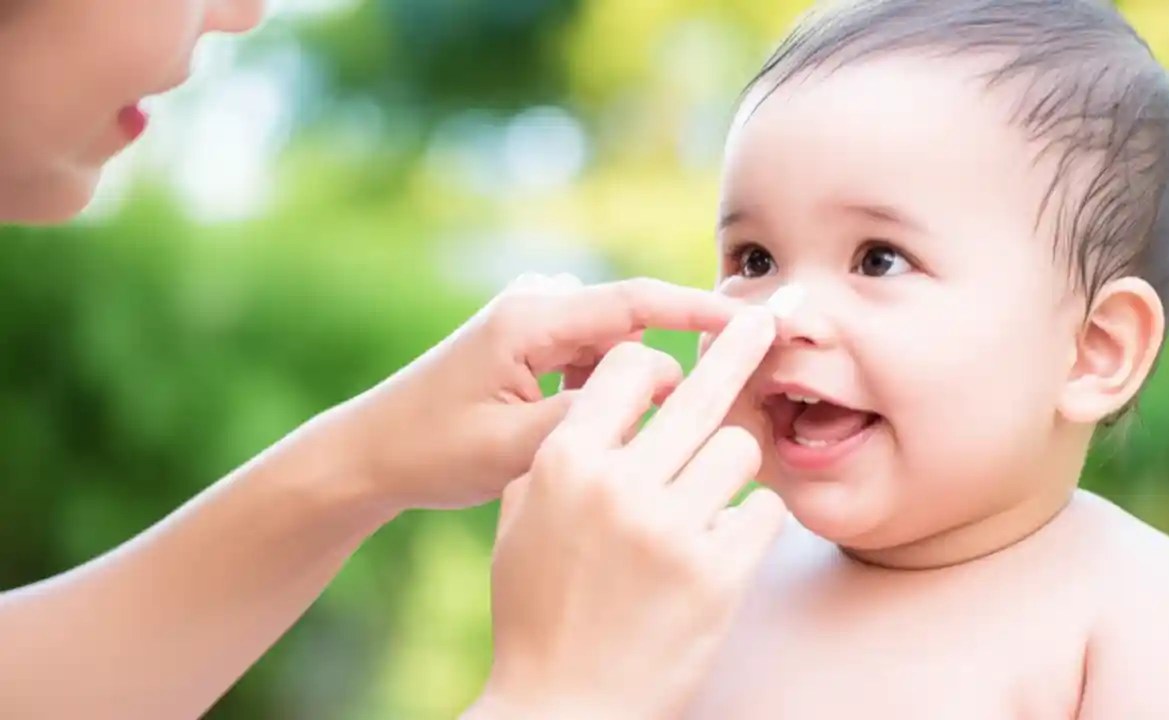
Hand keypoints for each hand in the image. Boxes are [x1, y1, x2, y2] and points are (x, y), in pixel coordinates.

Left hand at [313, 274, 744, 510]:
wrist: (371, 453)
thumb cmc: (433, 450)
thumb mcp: (516, 447)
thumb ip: (595, 417)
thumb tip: (667, 391)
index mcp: (531, 319)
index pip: (636, 302)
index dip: (700, 311)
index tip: (754, 322)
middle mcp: (536, 307)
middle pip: (630, 325)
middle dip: (670, 364)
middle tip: (705, 412)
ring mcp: (531, 323)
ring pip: (613, 349)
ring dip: (631, 387)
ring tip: (637, 438)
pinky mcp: (529, 346)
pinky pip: (590, 361)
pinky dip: (607, 392)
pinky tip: (594, 435)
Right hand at [472, 309, 786, 719]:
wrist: (561, 707)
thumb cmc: (536, 610)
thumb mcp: (523, 521)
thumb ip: (560, 455)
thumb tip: (607, 402)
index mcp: (565, 462)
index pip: (629, 368)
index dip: (657, 366)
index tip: (676, 370)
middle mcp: (618, 486)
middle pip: (701, 392)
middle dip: (738, 348)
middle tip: (764, 318)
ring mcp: (671, 530)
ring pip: (739, 449)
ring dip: (730, 467)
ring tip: (705, 500)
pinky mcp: (718, 576)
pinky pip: (763, 512)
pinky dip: (748, 524)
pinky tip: (719, 548)